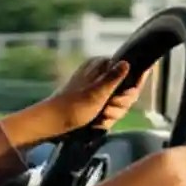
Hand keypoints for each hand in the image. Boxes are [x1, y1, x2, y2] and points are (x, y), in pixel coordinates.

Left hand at [0, 57, 150, 147]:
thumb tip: (126, 63)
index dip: (131, 90)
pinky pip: (110, 111)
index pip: (132, 73)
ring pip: (120, 104)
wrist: (54, 122)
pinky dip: (105, 119)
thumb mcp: (96, 93)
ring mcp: (98, 89)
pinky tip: (97, 123)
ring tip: (99, 117)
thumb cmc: (74, 107)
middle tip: (106, 110)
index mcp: (101, 66)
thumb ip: (113, 78)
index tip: (123, 99)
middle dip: (119, 105)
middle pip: (127, 91)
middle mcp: (101, 75)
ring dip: (112, 114)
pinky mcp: (95, 102)